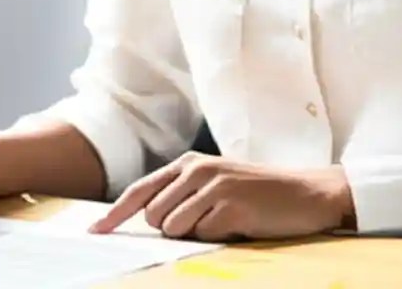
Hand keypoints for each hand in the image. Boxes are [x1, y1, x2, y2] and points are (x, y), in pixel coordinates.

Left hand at [89, 152, 353, 241]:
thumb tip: (150, 222)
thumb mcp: (215, 183)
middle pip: (154, 216)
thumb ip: (182, 196)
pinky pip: (204, 235)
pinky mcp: (230, 205)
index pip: (140, 190)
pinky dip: (218, 237)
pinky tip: (240, 223)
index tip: (95, 231)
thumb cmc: (258, 193)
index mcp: (189, 163)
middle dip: (171, 228)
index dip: (115, 214)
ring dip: (196, 234)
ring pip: (174, 227)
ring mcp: (213, 186)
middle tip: (206, 221)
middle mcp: (197, 169)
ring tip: (224, 221)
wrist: (307, 192)